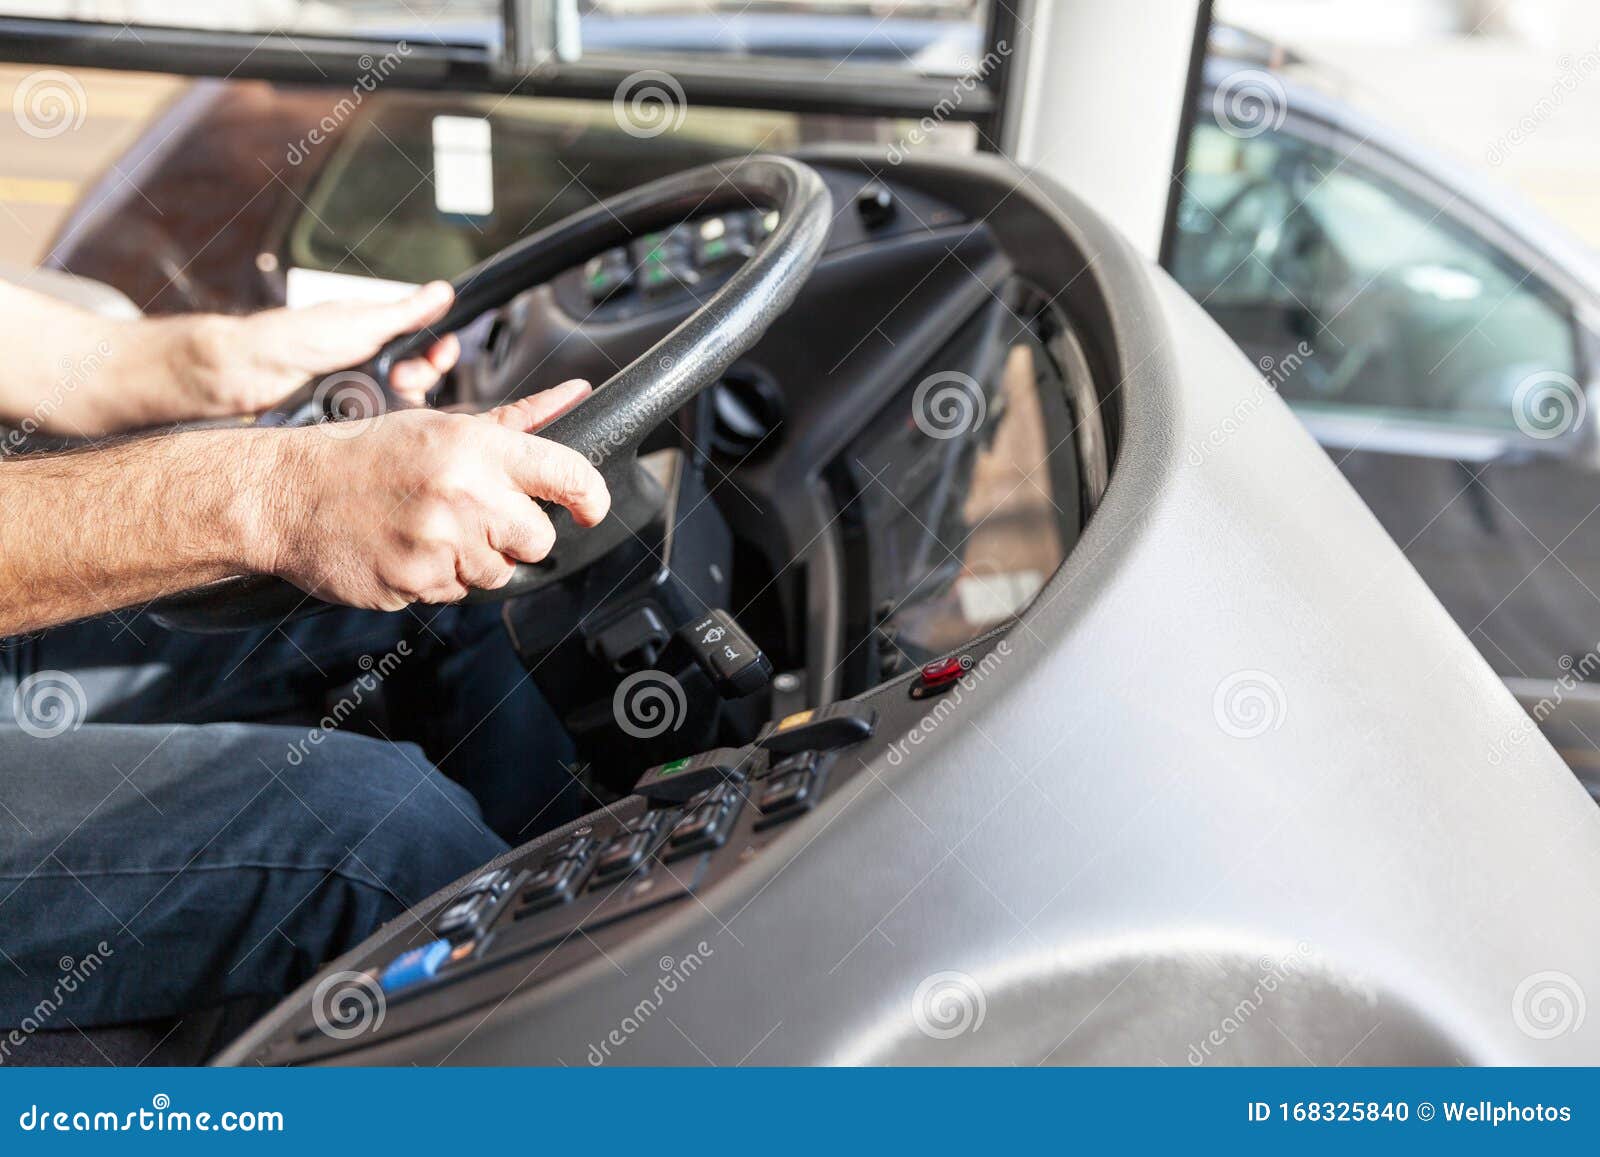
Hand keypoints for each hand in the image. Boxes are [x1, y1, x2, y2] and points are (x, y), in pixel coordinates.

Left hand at [185, 281, 462, 416]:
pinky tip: (372, 412)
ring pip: (405, 400)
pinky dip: (383, 416)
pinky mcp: (353, 412)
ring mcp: (363, 386)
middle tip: (401, 376)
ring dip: (402, 397)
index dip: (438, 349)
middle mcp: (374, 358)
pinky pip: (382, 419)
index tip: (442, 353)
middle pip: (421, 373)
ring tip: (383, 392)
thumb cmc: (303, 337)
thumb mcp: (364, 321)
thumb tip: (444, 290)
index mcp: (379, 329)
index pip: (425, 341)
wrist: (258, 372)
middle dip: (419, 374)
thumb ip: (408, 312)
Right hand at [259, 380, 608, 609]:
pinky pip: (456, 593)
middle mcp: (464, 495)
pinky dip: (438, 578)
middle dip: (518, 534)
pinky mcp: (415, 584)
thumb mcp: (440, 424)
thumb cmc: (366, 453)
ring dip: (475, 559)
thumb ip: (518, 419)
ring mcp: (439, 545)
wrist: (287, 494)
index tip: (589, 508)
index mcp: (475, 448)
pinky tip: (407, 549)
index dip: (590, 497)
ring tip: (430, 529)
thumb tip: (577, 395)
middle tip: (475, 515)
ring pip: (499, 573)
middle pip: (540, 539)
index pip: (567, 474)